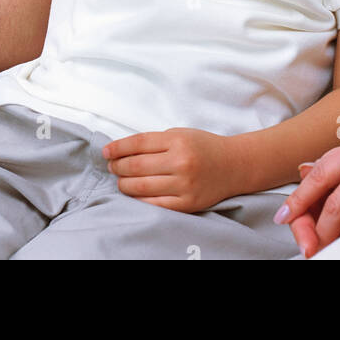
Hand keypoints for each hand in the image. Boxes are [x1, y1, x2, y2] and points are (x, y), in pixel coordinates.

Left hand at [104, 128, 235, 213]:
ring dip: (124, 184)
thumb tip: (122, 151)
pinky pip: (154, 204)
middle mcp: (180, 162)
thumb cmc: (203, 147)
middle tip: (112, 166)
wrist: (233, 165)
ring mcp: (184, 184)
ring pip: (141, 187)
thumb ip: (154, 142)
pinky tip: (133, 194)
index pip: (138, 143)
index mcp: (177, 140)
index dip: (118, 148)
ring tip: (120, 180)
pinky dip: (138, 199)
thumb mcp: (180, 134)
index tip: (106, 151)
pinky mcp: (186, 203)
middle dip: (118, 166)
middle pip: (136, 166)